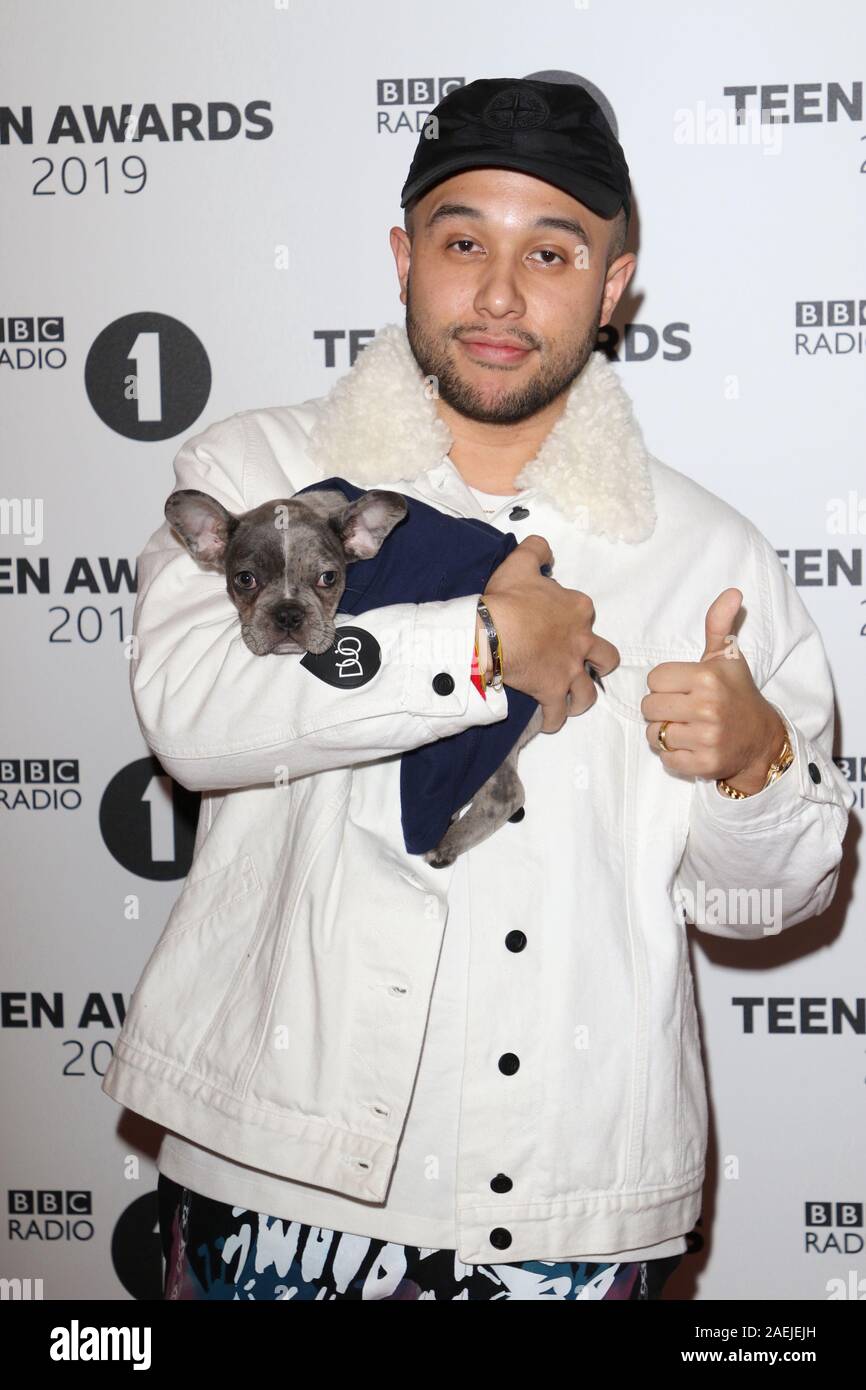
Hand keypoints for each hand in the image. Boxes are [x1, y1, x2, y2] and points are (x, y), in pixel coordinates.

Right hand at [481, 535, 619, 732]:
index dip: (573, 620)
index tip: (556, 624)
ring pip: (588, 692)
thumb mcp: (520, 562)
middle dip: (599, 664)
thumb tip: (546, 551)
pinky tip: (548, 722)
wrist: (494, 631)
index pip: (586, 614)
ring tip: (571, 701)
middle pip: (605, 658)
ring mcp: (569, 669)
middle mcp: (581, 641)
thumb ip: (537, 550)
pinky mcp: (552, 691)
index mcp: (577, 609)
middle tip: (585, 666)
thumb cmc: (508, 598)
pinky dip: (554, 719)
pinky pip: (558, 713)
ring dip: (581, 698)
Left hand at [641, 588, 786, 791]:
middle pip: (648, 706)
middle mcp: (707, 707)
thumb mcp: (728, 657)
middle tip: (683, 709)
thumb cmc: (737, 694)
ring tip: (687, 728)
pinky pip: (666, 758)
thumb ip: (720, 624)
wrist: (762, 740)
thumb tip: (732, 591)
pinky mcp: (703, 764)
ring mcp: (706, 738)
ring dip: (665, 733)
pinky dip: (674, 756)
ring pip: (653, 734)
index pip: (654, 678)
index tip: (684, 688)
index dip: (665, 684)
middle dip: (661, 708)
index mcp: (707, 677)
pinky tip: (692, 746)